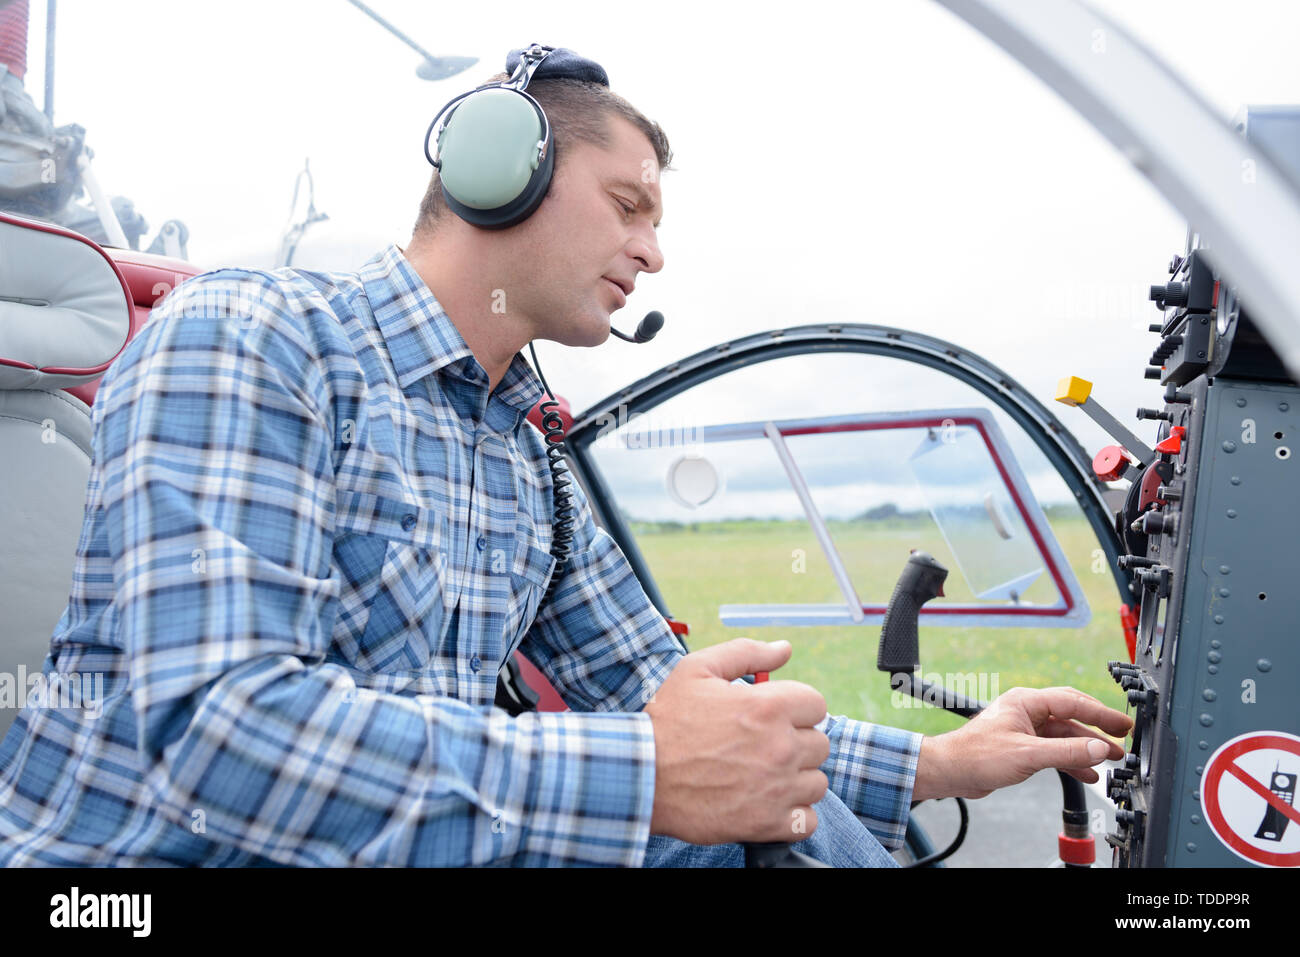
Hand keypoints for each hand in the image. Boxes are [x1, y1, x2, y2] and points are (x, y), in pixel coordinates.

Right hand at [644, 638, 830, 844]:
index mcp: (769, 706)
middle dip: (795, 742)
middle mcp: (780, 747)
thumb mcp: (698, 670)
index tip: (773, 717)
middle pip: (819, 744)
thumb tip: (784, 649)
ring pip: (816, 783)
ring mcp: (777, 788)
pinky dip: (794, 815)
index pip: (816, 705)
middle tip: (762, 746)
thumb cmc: (668, 720)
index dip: (795, 709)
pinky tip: (768, 803)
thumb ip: (746, 653)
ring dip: (796, 779)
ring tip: (763, 775)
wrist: (641, 775)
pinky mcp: (766, 823)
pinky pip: (807, 821)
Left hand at [911, 686, 1132, 801]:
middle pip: (1071, 715)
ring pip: (1064, 734)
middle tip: (1122, 738)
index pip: (1073, 702)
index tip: (1123, 725)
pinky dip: (1071, 760)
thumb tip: (1098, 748)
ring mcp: (1025, 729)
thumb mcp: (1028, 755)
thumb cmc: (977, 755)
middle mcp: (1027, 711)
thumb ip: (1066, 751)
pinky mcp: (1022, 746)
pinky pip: (1054, 749)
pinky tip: (1087, 772)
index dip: (1101, 714)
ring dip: (1086, 747)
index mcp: (1027, 702)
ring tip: (1109, 759)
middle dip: (1098, 728)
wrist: (951, 771)